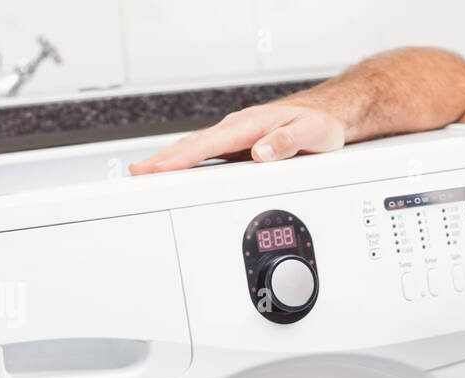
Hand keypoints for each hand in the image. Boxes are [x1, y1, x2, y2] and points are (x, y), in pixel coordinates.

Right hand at [129, 102, 345, 174]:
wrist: (327, 115)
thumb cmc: (320, 124)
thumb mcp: (312, 134)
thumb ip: (287, 143)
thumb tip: (260, 153)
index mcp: (251, 125)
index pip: (210, 144)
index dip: (183, 157)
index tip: (160, 167)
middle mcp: (238, 129)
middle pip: (194, 146)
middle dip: (165, 159)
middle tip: (138, 172)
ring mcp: (236, 139)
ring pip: (198, 149)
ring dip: (171, 161)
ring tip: (146, 174)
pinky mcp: (238, 148)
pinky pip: (208, 155)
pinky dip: (188, 163)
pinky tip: (175, 173)